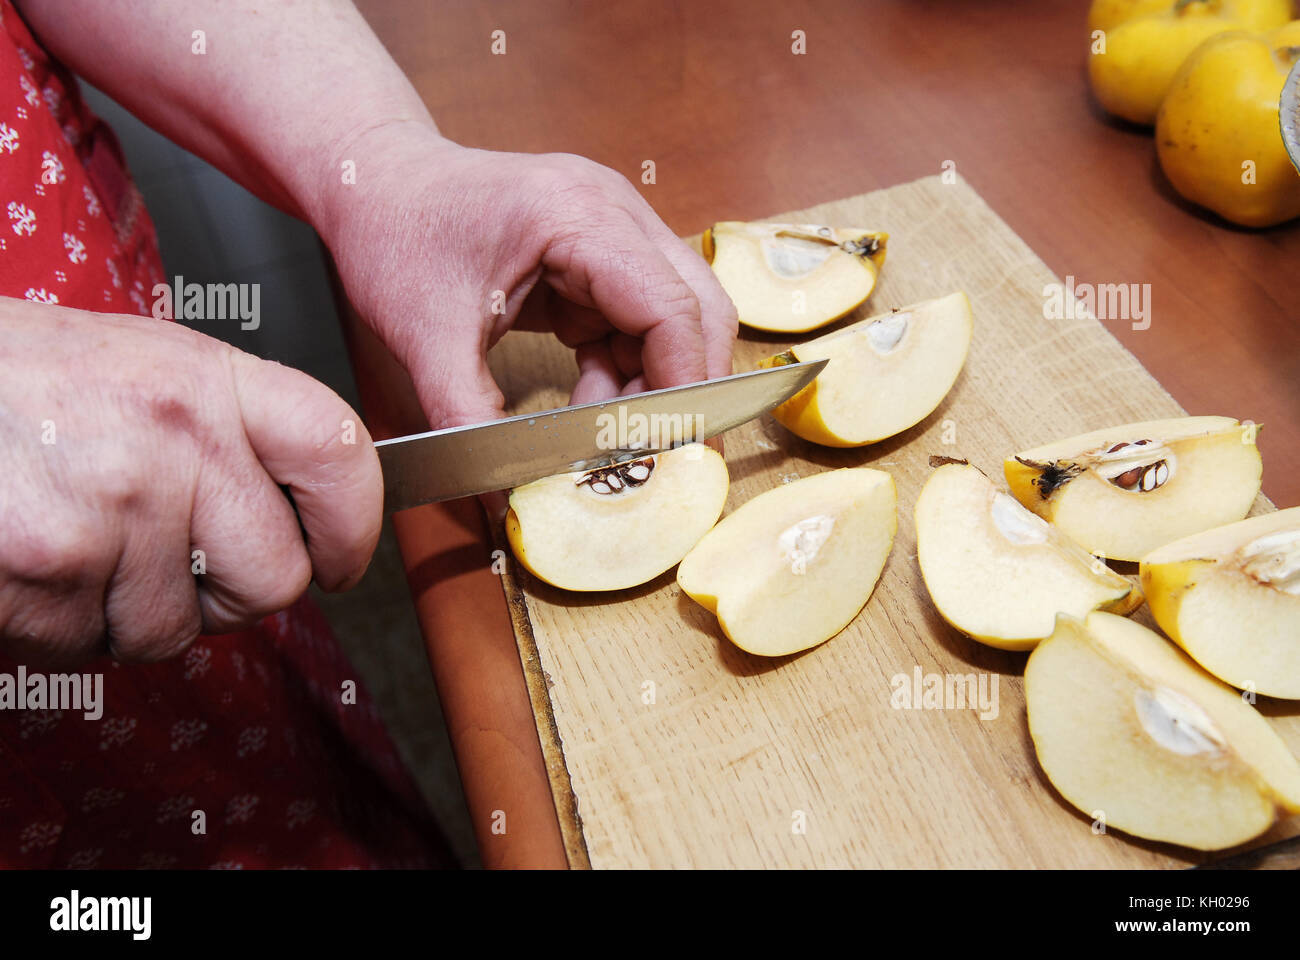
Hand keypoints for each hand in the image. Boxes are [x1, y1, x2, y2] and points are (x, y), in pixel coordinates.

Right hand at [0, 299, 380, 665]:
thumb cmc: (14, 384)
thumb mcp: (140, 366)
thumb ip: (231, 429)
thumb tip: (311, 510)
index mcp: (204, 379)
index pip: (340, 453)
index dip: (353, 523)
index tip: (339, 554)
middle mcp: (169, 440)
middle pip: (276, 578)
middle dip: (231, 592)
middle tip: (172, 557)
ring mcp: (107, 513)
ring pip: (177, 629)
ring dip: (131, 609)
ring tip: (75, 538)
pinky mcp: (44, 576)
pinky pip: (92, 645)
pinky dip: (63, 625)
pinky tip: (32, 560)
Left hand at [322, 127, 738, 428]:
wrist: (372, 180)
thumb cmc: (395, 234)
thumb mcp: (426, 336)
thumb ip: (467, 416)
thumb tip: (501, 491)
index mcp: (576, 216)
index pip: (669, 306)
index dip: (683, 382)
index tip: (676, 448)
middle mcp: (613, 212)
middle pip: (697, 307)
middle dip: (685, 386)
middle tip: (664, 453)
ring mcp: (612, 228)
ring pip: (675, 317)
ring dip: (651, 382)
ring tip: (602, 432)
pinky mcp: (598, 253)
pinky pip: (638, 319)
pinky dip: (625, 368)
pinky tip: (588, 402)